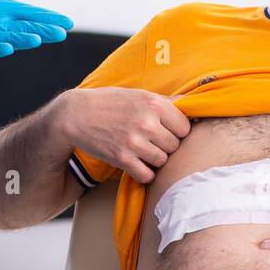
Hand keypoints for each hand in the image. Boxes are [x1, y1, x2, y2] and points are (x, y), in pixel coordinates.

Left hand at [0, 0, 72, 60]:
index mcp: (0, 9)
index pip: (30, 13)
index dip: (48, 17)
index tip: (67, 22)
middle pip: (25, 28)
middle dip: (43, 30)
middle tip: (61, 32)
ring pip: (9, 38)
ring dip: (23, 39)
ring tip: (39, 38)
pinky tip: (8, 47)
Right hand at [56, 87, 191, 183]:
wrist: (76, 114)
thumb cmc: (109, 102)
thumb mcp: (138, 94)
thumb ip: (165, 102)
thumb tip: (193, 108)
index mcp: (154, 104)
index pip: (185, 128)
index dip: (176, 131)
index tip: (166, 130)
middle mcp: (146, 123)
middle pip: (174, 146)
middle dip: (164, 145)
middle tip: (150, 141)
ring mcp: (134, 142)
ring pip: (162, 161)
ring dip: (154, 159)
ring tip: (142, 150)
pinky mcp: (122, 159)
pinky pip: (147, 175)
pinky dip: (143, 173)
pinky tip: (136, 163)